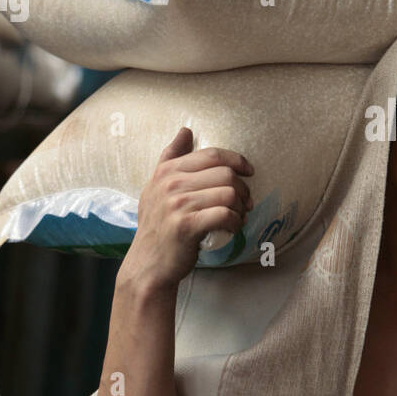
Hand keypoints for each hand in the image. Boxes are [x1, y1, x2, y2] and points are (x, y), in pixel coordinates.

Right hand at [119, 127, 254, 291]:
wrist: (147, 265)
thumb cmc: (157, 226)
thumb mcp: (156, 187)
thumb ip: (170, 157)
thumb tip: (186, 130)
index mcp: (166, 171)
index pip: (212, 154)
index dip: (236, 160)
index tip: (249, 172)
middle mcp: (170, 184)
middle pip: (225, 173)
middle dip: (242, 189)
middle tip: (244, 203)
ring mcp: (177, 204)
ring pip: (229, 194)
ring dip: (240, 208)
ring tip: (237, 217)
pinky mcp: (186, 226)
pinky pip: (225, 215)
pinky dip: (235, 222)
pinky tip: (231, 228)